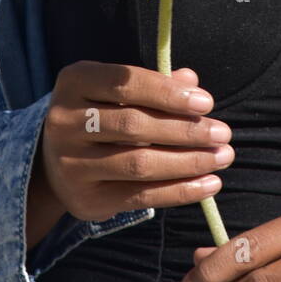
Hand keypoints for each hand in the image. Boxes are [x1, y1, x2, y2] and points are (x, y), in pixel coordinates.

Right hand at [38, 62, 233, 224]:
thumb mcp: (119, 91)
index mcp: (76, 82)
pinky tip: (208, 184)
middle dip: (185, 130)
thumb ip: (154, 84)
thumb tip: (192, 82)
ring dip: (188, 162)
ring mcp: (71, 163)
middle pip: (134, 125)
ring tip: (222, 157)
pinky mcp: (86, 199)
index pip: (126, 83)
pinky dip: (179, 191)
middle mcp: (65, 122)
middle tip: (222, 133)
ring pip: (139, 163)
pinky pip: (139, 196)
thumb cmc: (101, 114)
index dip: (168, 93)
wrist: (58, 162)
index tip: (206, 102)